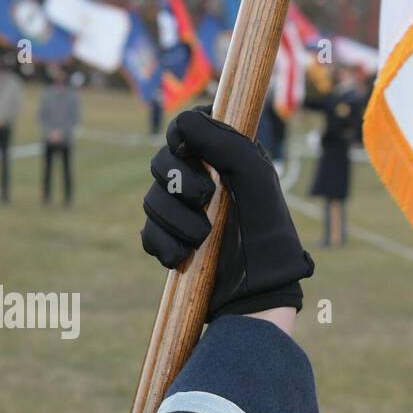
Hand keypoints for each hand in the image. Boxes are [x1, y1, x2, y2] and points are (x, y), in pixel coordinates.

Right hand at [140, 108, 313, 317]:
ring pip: (151, 200)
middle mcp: (203, 181)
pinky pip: (147, 234)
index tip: (189, 150)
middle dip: (178, 184)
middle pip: (161, 162)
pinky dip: (162, 244)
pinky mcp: (171, 242)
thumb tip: (183, 120)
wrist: (256, 292)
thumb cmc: (265, 231)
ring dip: (174, 220)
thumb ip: (223, 142)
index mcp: (225, 158)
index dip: (182, 136)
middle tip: (204, 199)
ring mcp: (184, 213)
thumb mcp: (253, 177)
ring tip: (201, 238)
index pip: (187, 129)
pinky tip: (183, 255)